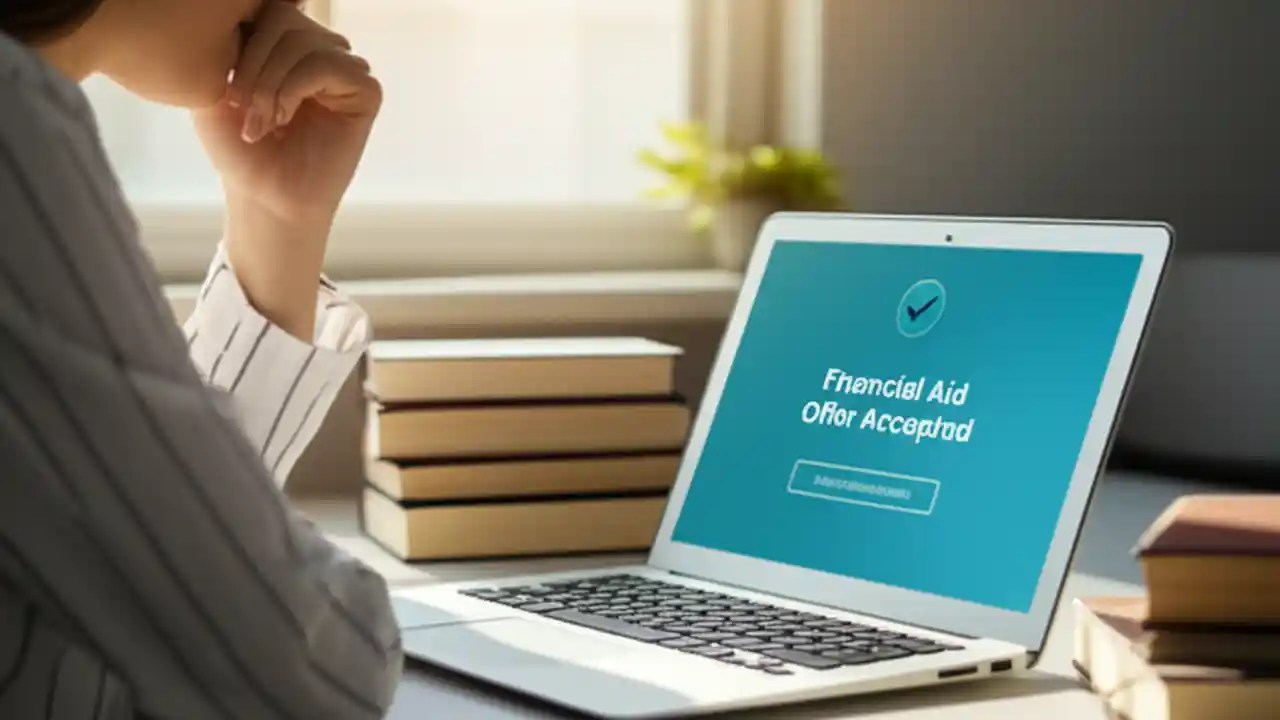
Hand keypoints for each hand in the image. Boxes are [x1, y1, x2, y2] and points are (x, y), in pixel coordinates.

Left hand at [191, 1, 380, 340]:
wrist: (264, 199)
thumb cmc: (238, 150)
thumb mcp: (216, 84)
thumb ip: (232, 41)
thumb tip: (274, 2)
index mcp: (286, 42)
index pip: (269, 8)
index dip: (242, 38)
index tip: (225, 86)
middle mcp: (319, 48)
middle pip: (284, 18)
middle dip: (253, 63)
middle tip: (238, 104)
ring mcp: (345, 68)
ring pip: (304, 41)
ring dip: (271, 82)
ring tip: (259, 121)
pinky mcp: (365, 91)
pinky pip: (328, 64)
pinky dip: (295, 89)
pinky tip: (284, 119)